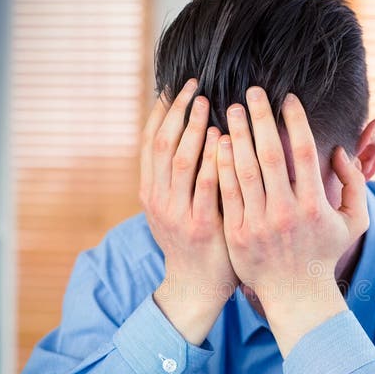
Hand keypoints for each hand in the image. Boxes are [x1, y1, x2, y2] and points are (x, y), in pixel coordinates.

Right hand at [140, 79, 236, 344]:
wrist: (195, 288)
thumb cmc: (194, 242)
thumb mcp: (174, 208)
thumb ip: (177, 177)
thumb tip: (188, 134)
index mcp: (150, 192)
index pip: (150, 142)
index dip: (162, 112)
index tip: (177, 87)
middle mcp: (158, 199)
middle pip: (163, 144)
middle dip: (178, 111)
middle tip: (195, 85)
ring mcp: (177, 214)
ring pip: (181, 160)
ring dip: (194, 128)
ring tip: (208, 104)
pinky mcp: (201, 227)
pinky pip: (205, 186)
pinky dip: (212, 160)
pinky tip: (224, 139)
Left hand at [216, 87, 368, 355]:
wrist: (296, 296)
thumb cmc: (324, 254)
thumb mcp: (354, 222)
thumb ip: (355, 185)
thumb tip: (340, 152)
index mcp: (314, 205)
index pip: (303, 151)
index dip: (294, 120)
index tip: (286, 98)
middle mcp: (285, 212)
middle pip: (270, 154)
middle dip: (259, 118)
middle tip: (251, 93)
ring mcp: (258, 224)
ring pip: (244, 170)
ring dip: (236, 136)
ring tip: (230, 111)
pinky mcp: (237, 234)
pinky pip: (226, 193)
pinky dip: (221, 166)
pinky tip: (217, 144)